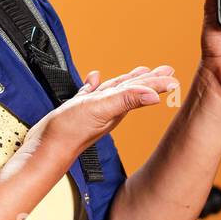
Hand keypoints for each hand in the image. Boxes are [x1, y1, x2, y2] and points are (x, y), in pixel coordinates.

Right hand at [23, 64, 178, 163]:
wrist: (47, 148)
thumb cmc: (72, 131)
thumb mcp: (101, 109)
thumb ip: (126, 100)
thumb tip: (155, 96)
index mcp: (117, 106)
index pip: (141, 90)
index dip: (157, 83)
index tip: (173, 77)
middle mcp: (108, 107)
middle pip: (132, 88)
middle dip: (149, 79)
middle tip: (166, 71)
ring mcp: (93, 109)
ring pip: (114, 90)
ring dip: (126, 80)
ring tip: (139, 72)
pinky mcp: (77, 109)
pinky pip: (90, 93)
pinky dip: (92, 84)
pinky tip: (92, 79)